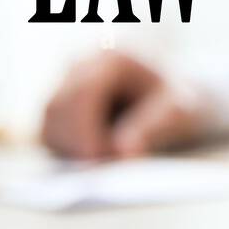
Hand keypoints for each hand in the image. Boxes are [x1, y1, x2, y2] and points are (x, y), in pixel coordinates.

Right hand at [40, 53, 207, 159]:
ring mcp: (63, 84)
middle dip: (77, 143)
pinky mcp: (58, 107)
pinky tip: (96, 159)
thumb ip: (154, 127)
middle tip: (103, 171)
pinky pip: (50, 133)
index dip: (86, 128)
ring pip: (49, 122)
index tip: (100, 160)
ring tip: (106, 165)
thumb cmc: (177, 101)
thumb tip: (122, 153)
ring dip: (71, 149)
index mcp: (112, 57)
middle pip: (58, 107)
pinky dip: (69, 150)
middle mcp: (80, 64)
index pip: (83, 92)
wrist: (170, 95)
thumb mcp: (179, 112)